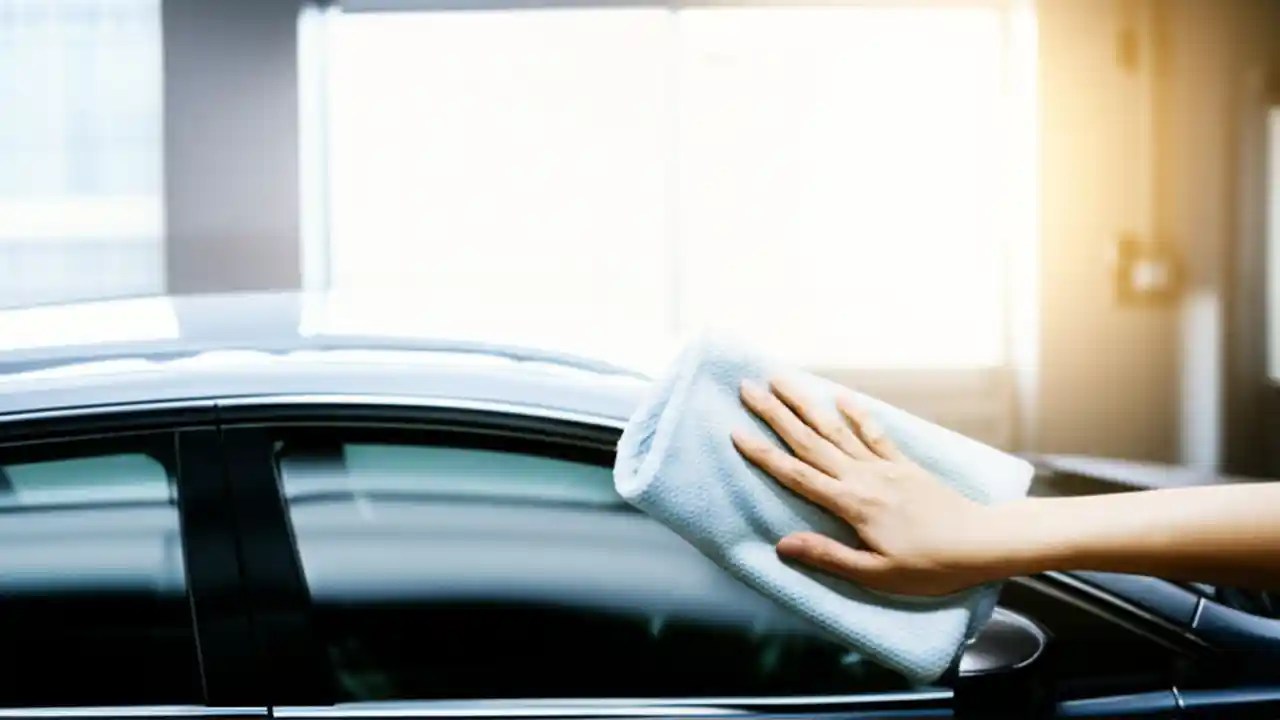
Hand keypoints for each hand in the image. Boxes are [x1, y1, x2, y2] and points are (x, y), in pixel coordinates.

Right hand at [732, 377, 1004, 595]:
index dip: (764, 454)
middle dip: (775, 413)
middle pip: (809, 440)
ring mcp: (884, 466)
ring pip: (835, 428)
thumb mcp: (876, 574)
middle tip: (747, 387)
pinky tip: (839, 396)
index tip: (736, 432)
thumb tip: (781, 545)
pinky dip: (855, 412)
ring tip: (781, 379)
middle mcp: (863, 477)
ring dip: (806, 402)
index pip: (797, 475)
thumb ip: (828, 556)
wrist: (983, 543)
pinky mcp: (903, 464)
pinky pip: (873, 432)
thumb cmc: (931, 566)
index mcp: (851, 504)